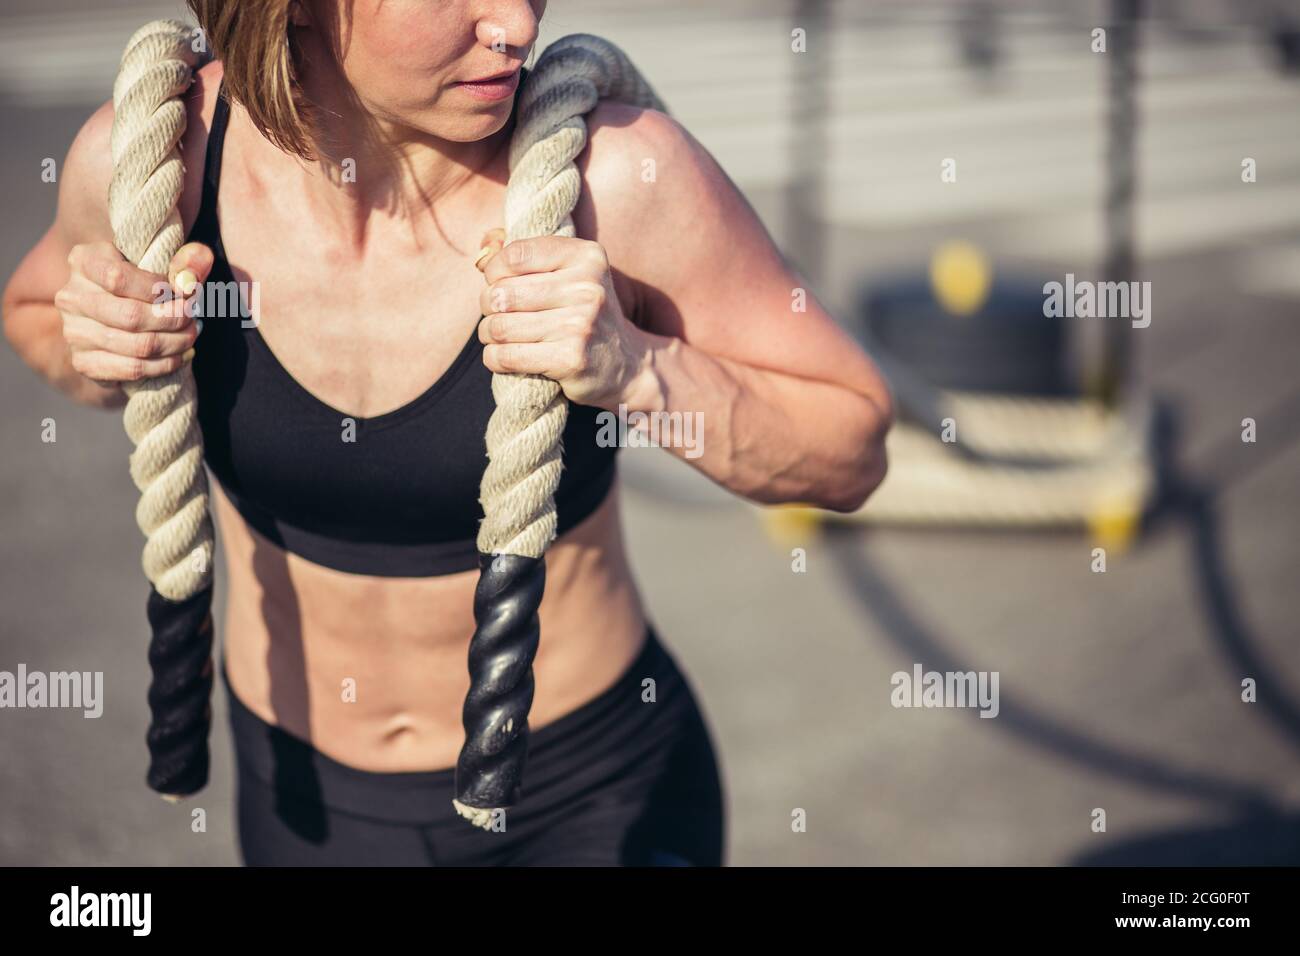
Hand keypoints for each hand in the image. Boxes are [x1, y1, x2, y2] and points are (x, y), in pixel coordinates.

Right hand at [55, 241, 211, 386]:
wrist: (119, 315)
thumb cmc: (145, 280)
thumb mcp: (166, 260)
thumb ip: (187, 260)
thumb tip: (190, 280)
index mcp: (84, 261)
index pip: (117, 277)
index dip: (158, 289)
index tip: (185, 293)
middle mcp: (71, 297)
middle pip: (131, 316)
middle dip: (174, 319)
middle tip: (194, 317)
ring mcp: (74, 332)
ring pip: (137, 345)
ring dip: (175, 343)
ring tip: (191, 335)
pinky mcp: (84, 362)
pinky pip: (133, 369)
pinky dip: (165, 365)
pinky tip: (181, 355)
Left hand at [475, 231, 649, 409]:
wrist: (627, 365)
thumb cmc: (584, 314)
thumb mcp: (567, 273)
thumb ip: (523, 254)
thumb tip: (483, 249)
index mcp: (586, 256)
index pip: (515, 255)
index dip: (494, 271)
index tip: (500, 283)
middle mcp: (587, 287)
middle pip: (502, 293)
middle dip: (488, 306)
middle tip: (498, 315)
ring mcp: (580, 324)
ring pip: (500, 327)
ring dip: (489, 335)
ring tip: (499, 337)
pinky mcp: (571, 359)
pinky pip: (507, 356)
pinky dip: (495, 359)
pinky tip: (503, 358)